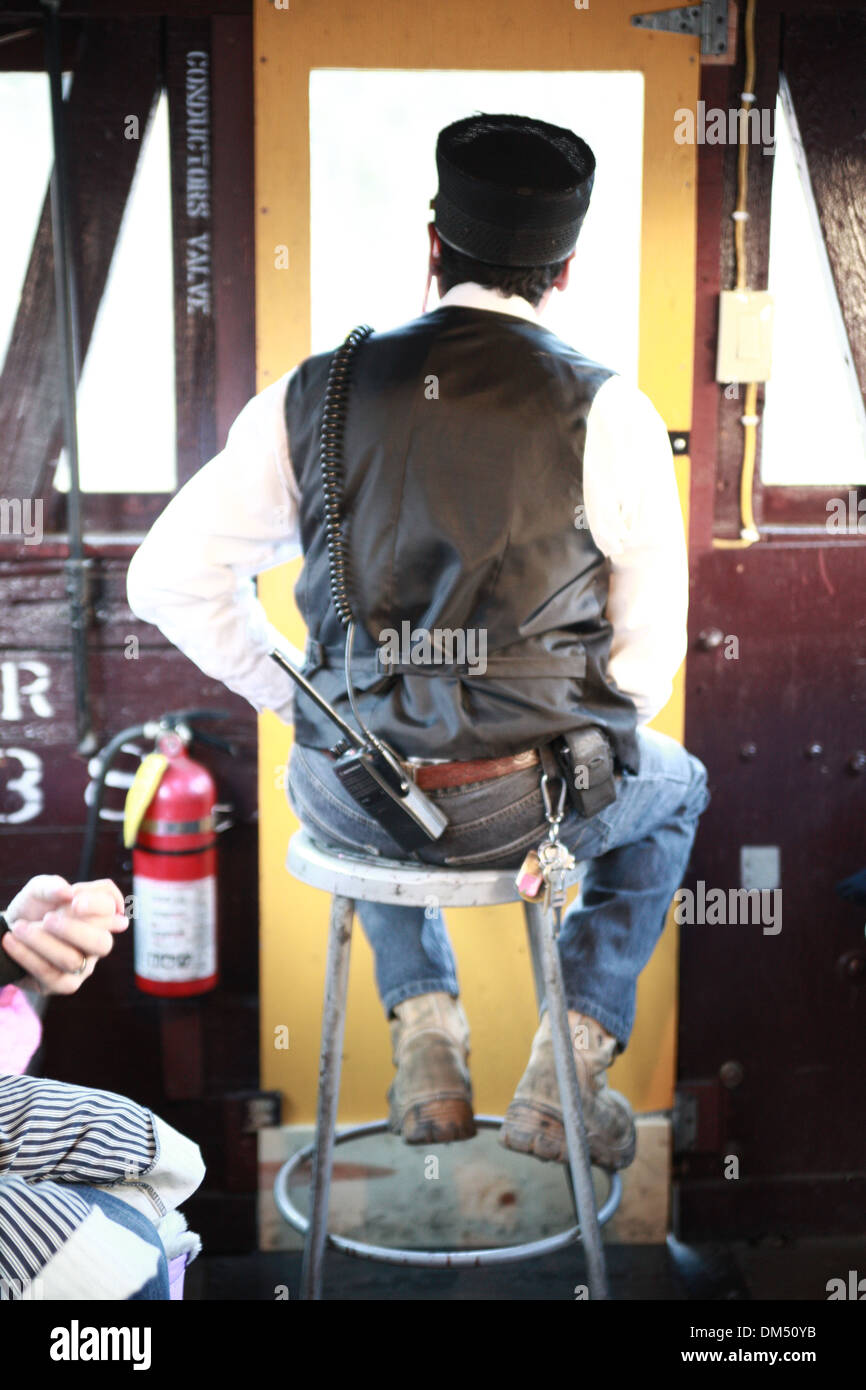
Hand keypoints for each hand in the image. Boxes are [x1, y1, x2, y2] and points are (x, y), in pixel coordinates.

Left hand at [2, 875, 127, 994]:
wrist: (8, 933)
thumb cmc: (32, 910)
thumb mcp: (37, 891)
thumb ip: (52, 886)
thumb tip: (67, 892)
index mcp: (98, 914)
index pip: (110, 907)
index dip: (98, 905)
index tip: (74, 901)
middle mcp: (97, 942)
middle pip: (102, 943)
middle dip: (74, 931)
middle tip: (47, 920)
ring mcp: (84, 966)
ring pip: (72, 959)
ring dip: (41, 942)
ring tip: (19, 928)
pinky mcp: (65, 984)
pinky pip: (50, 973)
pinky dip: (27, 955)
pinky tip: (11, 941)